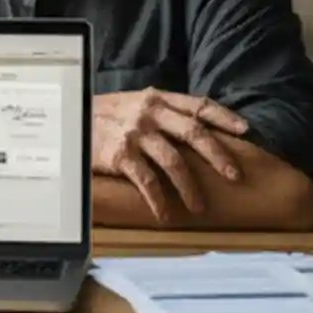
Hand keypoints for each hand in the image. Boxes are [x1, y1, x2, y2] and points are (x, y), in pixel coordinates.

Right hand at [93, 88, 248, 221]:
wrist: (66, 120)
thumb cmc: (103, 114)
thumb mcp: (133, 103)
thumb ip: (161, 111)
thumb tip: (196, 129)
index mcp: (157, 98)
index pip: (198, 105)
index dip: (224, 117)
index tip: (245, 130)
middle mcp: (149, 112)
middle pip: (194, 133)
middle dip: (218, 156)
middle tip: (235, 176)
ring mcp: (135, 133)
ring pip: (174, 161)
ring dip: (190, 187)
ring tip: (199, 207)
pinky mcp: (120, 155)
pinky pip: (147, 181)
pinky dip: (159, 200)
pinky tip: (165, 214)